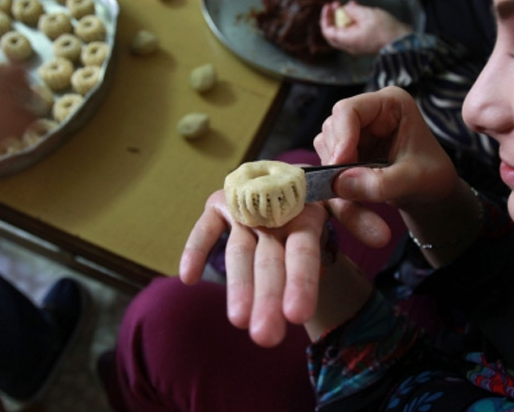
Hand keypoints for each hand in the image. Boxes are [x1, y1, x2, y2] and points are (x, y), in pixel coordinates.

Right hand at [181, 190, 329, 347]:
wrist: (292, 177)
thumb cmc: (308, 212)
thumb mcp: (324, 223)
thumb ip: (319, 254)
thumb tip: (312, 302)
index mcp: (307, 216)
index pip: (304, 252)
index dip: (301, 281)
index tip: (297, 315)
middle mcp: (275, 212)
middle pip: (270, 259)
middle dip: (268, 298)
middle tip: (265, 337)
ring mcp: (245, 207)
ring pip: (241, 251)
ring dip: (239, 286)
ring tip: (238, 321)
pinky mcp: (221, 203)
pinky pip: (206, 228)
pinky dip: (196, 250)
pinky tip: (188, 278)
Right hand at [313, 87, 459, 244]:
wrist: (432, 194)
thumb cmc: (432, 179)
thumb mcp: (412, 181)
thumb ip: (380, 183)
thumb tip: (339, 184)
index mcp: (391, 104)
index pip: (349, 110)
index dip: (341, 137)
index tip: (339, 165)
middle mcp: (370, 112)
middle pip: (333, 126)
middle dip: (336, 156)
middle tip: (344, 185)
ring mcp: (357, 130)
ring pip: (327, 144)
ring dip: (333, 169)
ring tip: (354, 190)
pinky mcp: (349, 149)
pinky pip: (328, 161)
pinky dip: (334, 178)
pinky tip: (350, 191)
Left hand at [320, 0, 413, 54]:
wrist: (401, 41)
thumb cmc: (385, 29)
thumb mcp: (366, 14)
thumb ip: (352, 10)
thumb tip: (345, 8)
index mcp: (347, 40)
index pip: (327, 31)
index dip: (325, 18)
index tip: (328, 6)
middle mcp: (349, 45)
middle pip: (334, 32)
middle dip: (333, 17)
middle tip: (336, 4)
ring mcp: (357, 45)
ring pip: (344, 31)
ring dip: (344, 17)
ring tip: (350, 4)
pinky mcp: (364, 42)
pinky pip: (353, 32)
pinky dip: (352, 21)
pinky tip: (358, 11)